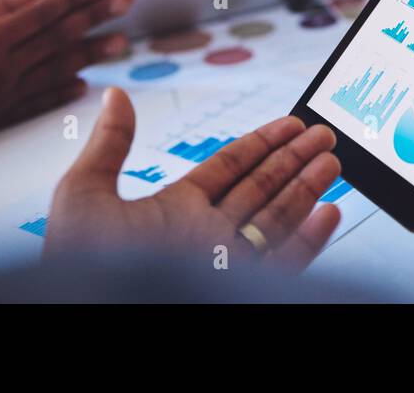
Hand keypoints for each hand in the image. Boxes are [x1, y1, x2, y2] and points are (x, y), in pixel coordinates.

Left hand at [46, 88, 341, 270]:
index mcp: (172, 212)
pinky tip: (327, 213)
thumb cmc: (81, 267)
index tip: (289, 124)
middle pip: (261, 188)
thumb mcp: (86, 194)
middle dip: (294, 159)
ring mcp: (226, 264)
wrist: (97, 314)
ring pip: (278, 219)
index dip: (260, 144)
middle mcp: (204, 236)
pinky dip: (311, 240)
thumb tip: (115, 98)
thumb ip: (110, 145)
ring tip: (332, 162)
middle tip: (323, 135)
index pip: (228, 169)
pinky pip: (284, 263)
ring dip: (307, 189)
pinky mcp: (241, 290)